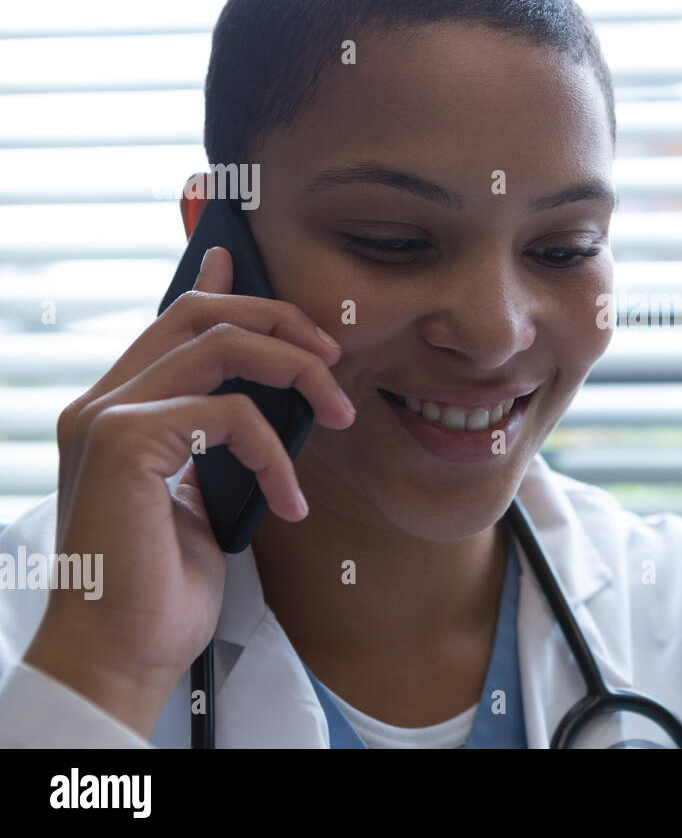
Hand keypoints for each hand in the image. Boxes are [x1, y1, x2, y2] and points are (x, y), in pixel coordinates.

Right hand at [22, 245, 354, 739]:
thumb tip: (251, 399)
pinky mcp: (126, 442)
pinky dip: (276, 452)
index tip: (257, 268)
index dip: (223, 288)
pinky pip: (230, 413)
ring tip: (339, 415)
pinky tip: (290, 501)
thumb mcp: (200, 495)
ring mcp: (109, 417)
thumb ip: (216, 437)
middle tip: (334, 358)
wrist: (123, 652)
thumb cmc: (162, 584)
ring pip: (223, 345)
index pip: (172, 321)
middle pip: (202, 312)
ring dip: (298, 373)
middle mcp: (103, 402)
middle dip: (282, 321)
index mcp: (117, 409)